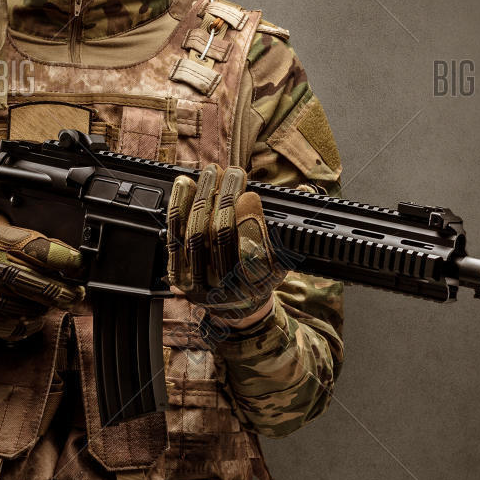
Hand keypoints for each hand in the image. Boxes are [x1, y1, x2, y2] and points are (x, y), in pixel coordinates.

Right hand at [0, 214, 84, 341]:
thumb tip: (60, 248)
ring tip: (48, 302)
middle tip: (77, 294)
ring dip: (47, 308)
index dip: (72, 263)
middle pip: (49, 288)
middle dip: (69, 293)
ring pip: (36, 310)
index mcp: (3, 244)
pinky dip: (29, 324)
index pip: (50, 254)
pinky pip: (17, 328)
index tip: (80, 267)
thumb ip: (25, 235)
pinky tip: (31, 316)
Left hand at [166, 164, 284, 320]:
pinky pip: (174, 233)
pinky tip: (186, 184)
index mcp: (254, 286)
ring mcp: (196, 280)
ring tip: (212, 172)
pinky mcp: (177, 270)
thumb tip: (306, 189)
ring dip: (204, 196)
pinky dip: (180, 205)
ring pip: (195, 232)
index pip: (251, 252)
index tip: (251, 195)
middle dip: (226, 198)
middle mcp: (224, 287)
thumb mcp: (283, 258)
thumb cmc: (260, 276)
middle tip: (233, 173)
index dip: (250, 221)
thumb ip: (292, 226)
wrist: (234, 306)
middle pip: (220, 236)